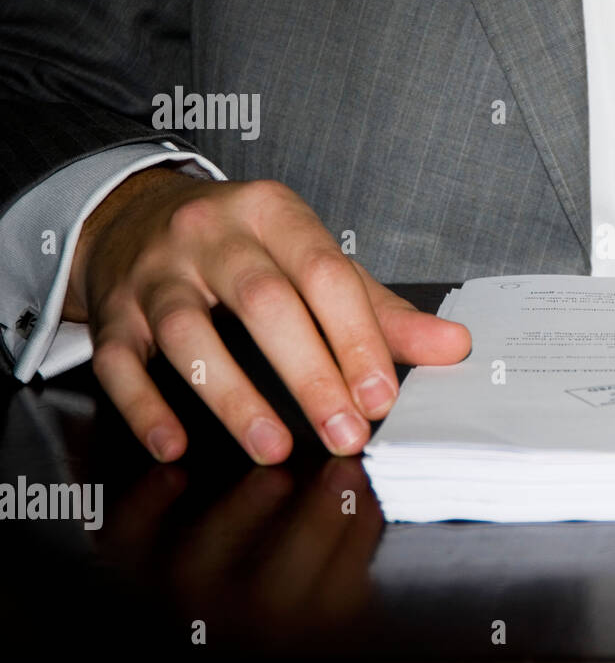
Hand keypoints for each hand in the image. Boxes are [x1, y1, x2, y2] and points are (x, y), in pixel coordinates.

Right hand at [65, 167, 470, 462]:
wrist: (137, 215)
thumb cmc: (246, 249)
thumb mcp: (313, 261)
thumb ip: (379, 309)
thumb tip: (453, 346)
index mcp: (273, 214)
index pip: (324, 274)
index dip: (356, 338)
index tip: (381, 396)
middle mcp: (211, 234)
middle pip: (264, 303)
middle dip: (309, 375)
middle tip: (344, 434)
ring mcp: (155, 271)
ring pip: (190, 332)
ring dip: (233, 397)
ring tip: (273, 448)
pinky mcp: (112, 310)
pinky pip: (120, 360)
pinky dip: (145, 406)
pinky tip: (174, 444)